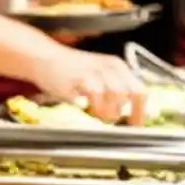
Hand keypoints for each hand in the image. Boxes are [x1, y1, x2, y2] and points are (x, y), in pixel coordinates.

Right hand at [29, 45, 146, 124]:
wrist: (44, 58)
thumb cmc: (70, 72)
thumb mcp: (96, 77)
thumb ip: (112, 92)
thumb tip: (127, 115)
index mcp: (117, 67)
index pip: (140, 91)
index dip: (140, 112)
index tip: (135, 126)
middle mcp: (109, 67)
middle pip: (130, 94)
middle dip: (123, 113)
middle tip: (112, 123)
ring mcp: (95, 71)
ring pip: (116, 95)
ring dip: (108, 111)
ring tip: (96, 115)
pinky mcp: (80, 76)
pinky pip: (96, 94)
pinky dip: (94, 106)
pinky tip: (85, 108)